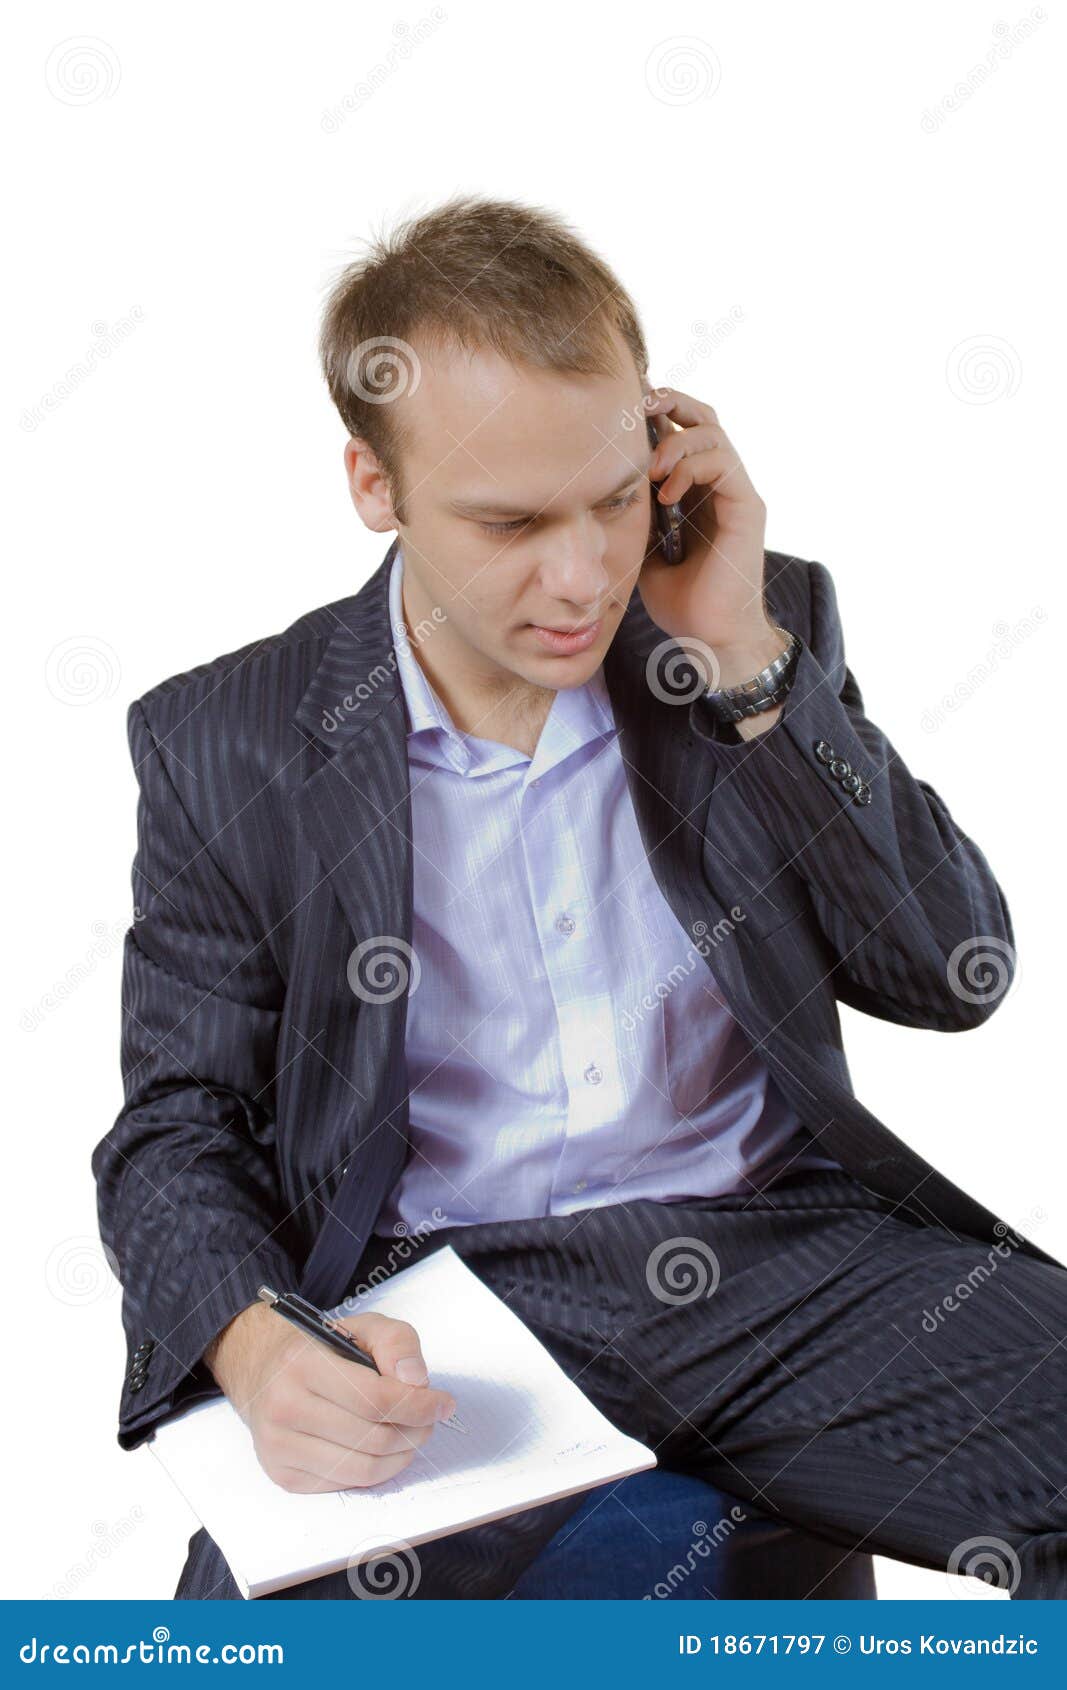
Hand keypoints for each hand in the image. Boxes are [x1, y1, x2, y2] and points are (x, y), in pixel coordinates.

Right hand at [204, 1300, 457, 1493]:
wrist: (264, 1371)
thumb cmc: (322, 1350)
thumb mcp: (363, 1326)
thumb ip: (397, 1342)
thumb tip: (417, 1381)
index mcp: (303, 1364)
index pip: (375, 1399)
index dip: (419, 1405)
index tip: (444, 1403)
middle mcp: (284, 1408)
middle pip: (373, 1438)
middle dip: (415, 1431)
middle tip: (429, 1419)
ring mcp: (279, 1447)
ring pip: (363, 1469)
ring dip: (401, 1456)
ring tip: (411, 1435)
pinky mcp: (283, 1475)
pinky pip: (345, 1485)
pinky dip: (375, 1471)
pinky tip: (381, 1449)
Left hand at [638, 387, 787, 688]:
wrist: (710, 636)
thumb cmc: (681, 601)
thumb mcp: (643, 549)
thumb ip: (635, 514)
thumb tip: (603, 487)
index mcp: (697, 489)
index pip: (683, 430)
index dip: (658, 411)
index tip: (623, 409)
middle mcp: (720, 485)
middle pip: (704, 417)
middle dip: (670, 401)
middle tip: (639, 406)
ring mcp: (736, 494)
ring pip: (713, 434)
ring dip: (676, 441)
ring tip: (652, 468)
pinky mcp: (747, 508)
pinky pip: (723, 465)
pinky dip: (691, 469)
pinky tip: (668, 494)